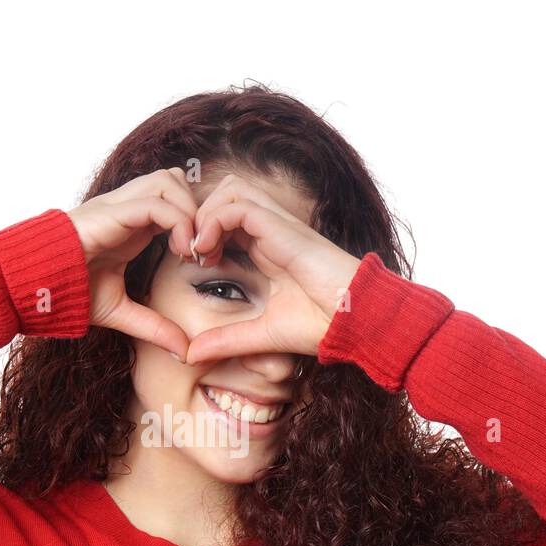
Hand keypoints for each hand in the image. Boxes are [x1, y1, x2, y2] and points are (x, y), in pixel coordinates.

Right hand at [66, 168, 200, 357]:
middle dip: (199, 210)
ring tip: (191, 250)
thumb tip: (184, 352)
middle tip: (204, 252)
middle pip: (177, 179)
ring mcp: (118, 205)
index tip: (205, 260)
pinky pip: (156, 202)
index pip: (175, 198)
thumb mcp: (120, 311)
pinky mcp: (111, 213)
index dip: (197, 222)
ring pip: (170, 180)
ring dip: (189, 212)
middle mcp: (127, 207)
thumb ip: (154, 328)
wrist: (30, 285)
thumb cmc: (66, 291)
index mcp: (131, 224)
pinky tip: (180, 251)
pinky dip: (177, 221)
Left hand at [184, 173, 363, 363]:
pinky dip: (214, 221)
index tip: (191, 264)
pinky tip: (207, 252)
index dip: (203, 233)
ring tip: (197, 251)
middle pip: (227, 193)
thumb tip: (190, 355)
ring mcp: (280, 226)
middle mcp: (273, 231)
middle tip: (189, 253)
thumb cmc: (322, 326)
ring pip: (230, 191)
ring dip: (205, 215)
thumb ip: (226, 340)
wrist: (357, 322)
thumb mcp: (260, 335)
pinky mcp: (284, 229)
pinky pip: (239, 206)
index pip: (228, 218)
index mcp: (269, 248)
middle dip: (199, 216)